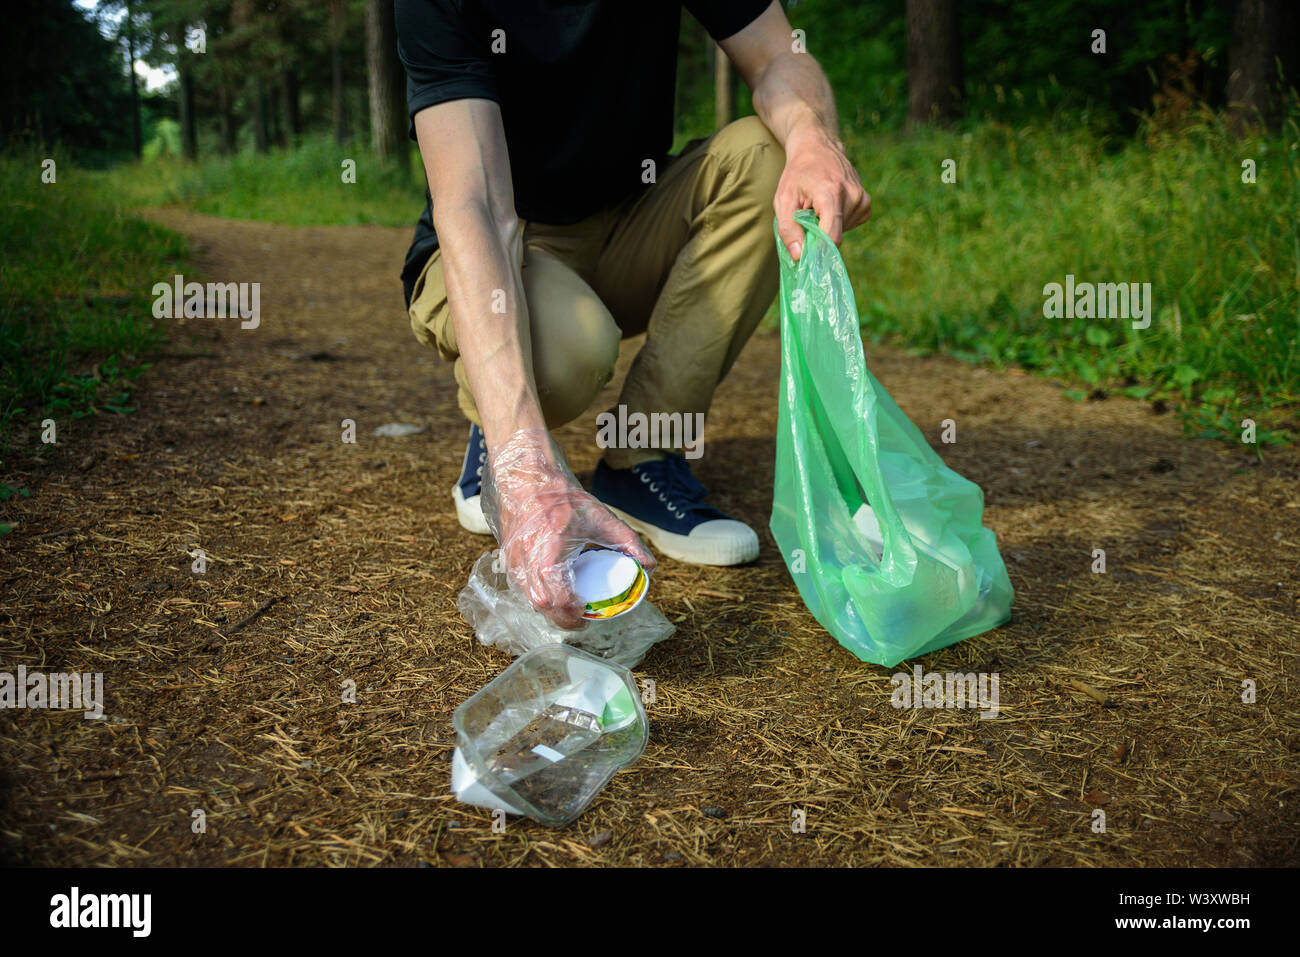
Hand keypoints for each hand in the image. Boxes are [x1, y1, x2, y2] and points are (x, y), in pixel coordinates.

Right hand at [481, 428, 655, 628]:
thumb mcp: (600, 517)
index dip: (574, 614)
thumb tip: (651, 565)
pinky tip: (552, 586)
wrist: (527, 477)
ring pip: (529, 598)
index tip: (588, 615)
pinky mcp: (507, 556)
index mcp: (549, 557)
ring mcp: (513, 561)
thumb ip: (627, 541)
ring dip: (548, 606)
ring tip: (568, 604)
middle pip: (542, 606)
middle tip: (580, 617)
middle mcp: (527, 563)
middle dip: (561, 618)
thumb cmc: (562, 497)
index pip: (560, 601)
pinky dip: (537, 592)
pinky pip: (520, 585)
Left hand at [774, 122, 870, 260]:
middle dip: (817, 234)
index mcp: (831, 193)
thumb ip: (788, 229)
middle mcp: (852, 195)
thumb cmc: (797, 174)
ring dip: (827, 226)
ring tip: (819, 206)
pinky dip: (838, 221)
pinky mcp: (866, 203)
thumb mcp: (783, 199)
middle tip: (807, 215)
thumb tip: (799, 256)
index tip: (806, 254)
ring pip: (842, 232)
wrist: (817, 147)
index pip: (831, 236)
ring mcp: (862, 198)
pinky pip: (851, 225)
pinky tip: (831, 206)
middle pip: (835, 236)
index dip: (817, 250)